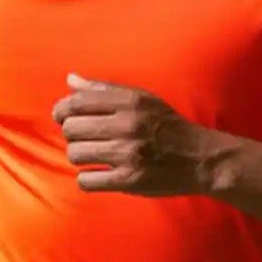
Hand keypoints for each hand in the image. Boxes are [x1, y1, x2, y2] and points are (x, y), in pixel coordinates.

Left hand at [51, 73, 223, 196]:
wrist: (201, 158)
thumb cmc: (166, 125)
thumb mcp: (141, 99)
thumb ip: (104, 90)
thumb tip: (70, 80)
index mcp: (130, 102)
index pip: (77, 102)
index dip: (61, 110)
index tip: (61, 117)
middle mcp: (128, 125)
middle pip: (72, 129)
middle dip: (71, 134)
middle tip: (84, 138)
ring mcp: (129, 154)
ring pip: (75, 154)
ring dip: (79, 156)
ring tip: (92, 155)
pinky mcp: (130, 180)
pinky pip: (86, 181)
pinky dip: (87, 178)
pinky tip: (99, 174)